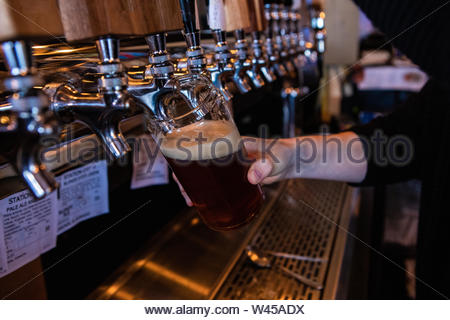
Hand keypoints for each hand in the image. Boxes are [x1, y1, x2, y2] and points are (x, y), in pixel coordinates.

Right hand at [172, 137, 294, 205]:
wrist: (291, 162)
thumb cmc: (283, 153)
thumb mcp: (274, 158)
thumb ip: (265, 165)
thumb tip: (253, 176)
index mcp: (230, 140)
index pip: (202, 142)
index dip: (186, 153)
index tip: (179, 168)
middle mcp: (226, 151)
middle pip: (198, 160)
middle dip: (186, 174)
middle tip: (183, 190)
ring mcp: (228, 165)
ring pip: (205, 173)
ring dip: (195, 185)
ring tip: (190, 200)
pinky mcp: (234, 177)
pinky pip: (216, 183)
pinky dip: (207, 192)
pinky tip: (204, 202)